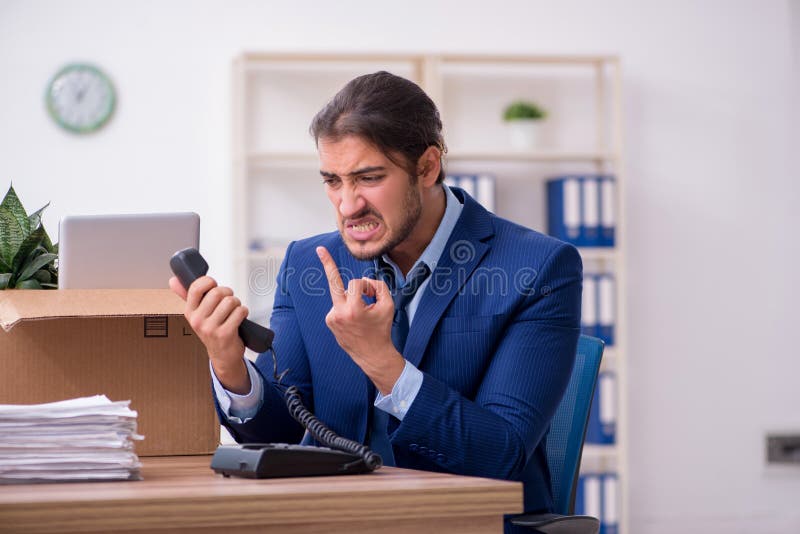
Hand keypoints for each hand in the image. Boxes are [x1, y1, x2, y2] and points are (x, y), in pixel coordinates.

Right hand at [168, 275, 250, 393]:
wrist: (222, 356)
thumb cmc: (212, 331)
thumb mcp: (197, 314)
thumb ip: (187, 295)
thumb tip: (174, 280)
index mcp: (190, 312)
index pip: (195, 288)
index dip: (208, 281)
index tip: (213, 284)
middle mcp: (198, 320)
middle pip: (216, 292)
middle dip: (227, 292)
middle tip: (228, 299)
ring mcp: (211, 328)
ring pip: (230, 301)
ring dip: (237, 303)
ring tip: (234, 309)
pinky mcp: (225, 334)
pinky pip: (239, 312)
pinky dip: (243, 311)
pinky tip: (239, 317)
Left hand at [316, 246, 404, 394]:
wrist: (372, 355)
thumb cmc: (381, 329)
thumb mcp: (388, 306)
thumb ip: (379, 287)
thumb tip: (365, 281)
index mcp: (353, 309)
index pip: (357, 283)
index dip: (368, 286)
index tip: (372, 291)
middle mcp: (338, 313)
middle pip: (334, 282)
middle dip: (328, 264)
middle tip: (320, 248)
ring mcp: (331, 318)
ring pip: (342, 295)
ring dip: (352, 299)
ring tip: (362, 316)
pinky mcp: (329, 321)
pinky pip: (339, 304)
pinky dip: (347, 307)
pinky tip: (354, 320)